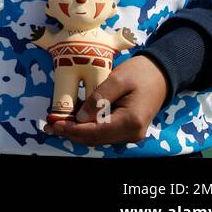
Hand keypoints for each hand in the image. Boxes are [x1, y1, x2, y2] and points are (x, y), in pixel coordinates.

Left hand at [46, 55, 168, 144]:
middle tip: (50, 125)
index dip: (72, 130)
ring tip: (58, 122)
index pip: (95, 132)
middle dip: (71, 133)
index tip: (55, 124)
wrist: (161, 74)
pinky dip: (88, 127)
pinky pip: (104, 131)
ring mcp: (130, 133)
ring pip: (98, 137)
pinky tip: (74, 118)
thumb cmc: (140, 73)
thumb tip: (80, 118)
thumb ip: (98, 99)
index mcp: (130, 122)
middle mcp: (131, 133)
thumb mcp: (117, 80)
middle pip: (95, 138)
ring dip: (78, 131)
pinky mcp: (127, 128)